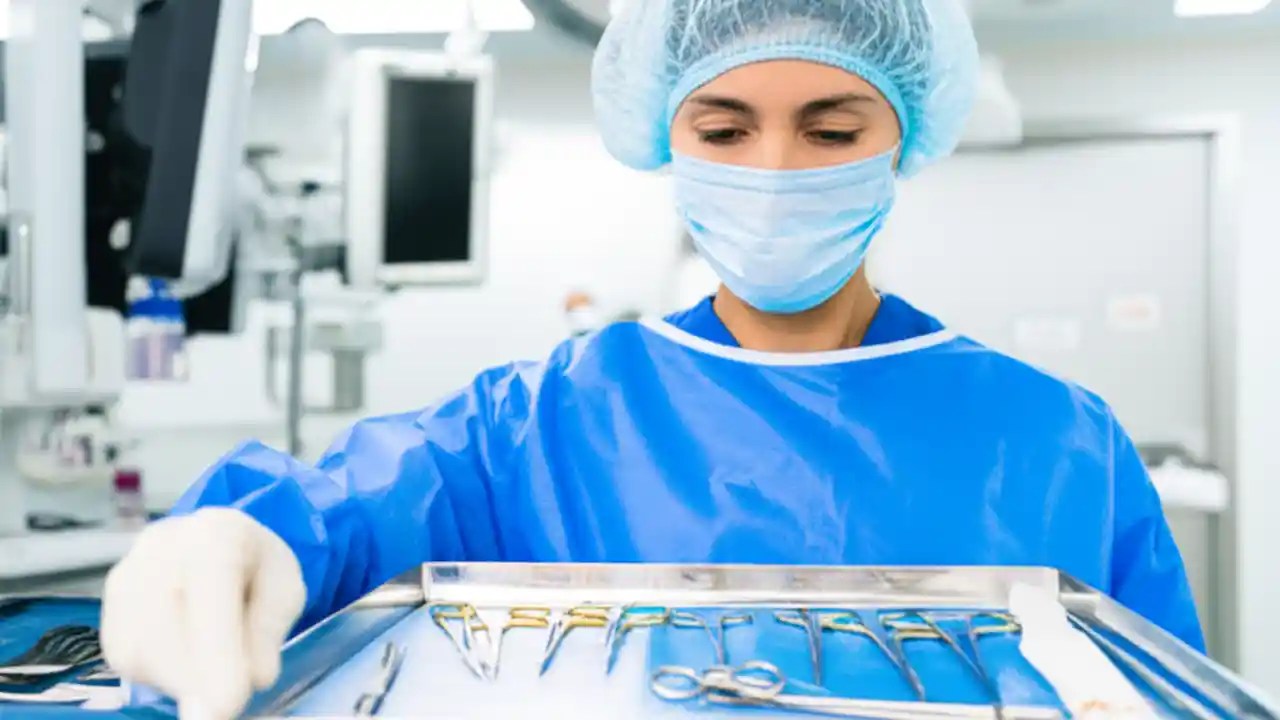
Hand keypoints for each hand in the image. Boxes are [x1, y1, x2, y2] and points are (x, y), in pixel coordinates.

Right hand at [101, 508, 305, 719]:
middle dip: (194, 680)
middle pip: (164, 626)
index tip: (224, 708)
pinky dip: (158, 675)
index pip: (211, 589)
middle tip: (224, 710)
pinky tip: (187, 662)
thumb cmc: (258, 569)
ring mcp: (125, 575)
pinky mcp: (107, 606)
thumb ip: (269, 630)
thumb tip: (254, 678)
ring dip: (178, 680)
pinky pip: (124, 658)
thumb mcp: (285, 591)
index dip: (216, 652)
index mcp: (216, 533)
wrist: (218, 544)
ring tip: (215, 669)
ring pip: (137, 649)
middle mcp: (160, 547)